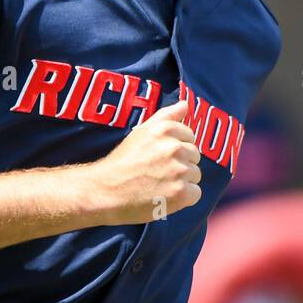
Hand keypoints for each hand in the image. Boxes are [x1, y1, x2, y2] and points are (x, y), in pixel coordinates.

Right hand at [84, 100, 200, 224]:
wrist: (107, 191)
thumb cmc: (123, 161)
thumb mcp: (142, 131)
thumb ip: (166, 116)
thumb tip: (185, 104)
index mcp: (165, 129)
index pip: (190, 137)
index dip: (176, 148)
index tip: (161, 156)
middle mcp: (174, 147)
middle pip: (194, 156)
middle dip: (181, 164)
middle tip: (158, 171)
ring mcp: (179, 170)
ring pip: (195, 175)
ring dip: (182, 181)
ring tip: (160, 184)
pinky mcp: (180, 193)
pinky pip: (195, 193)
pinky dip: (183, 198)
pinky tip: (165, 196)